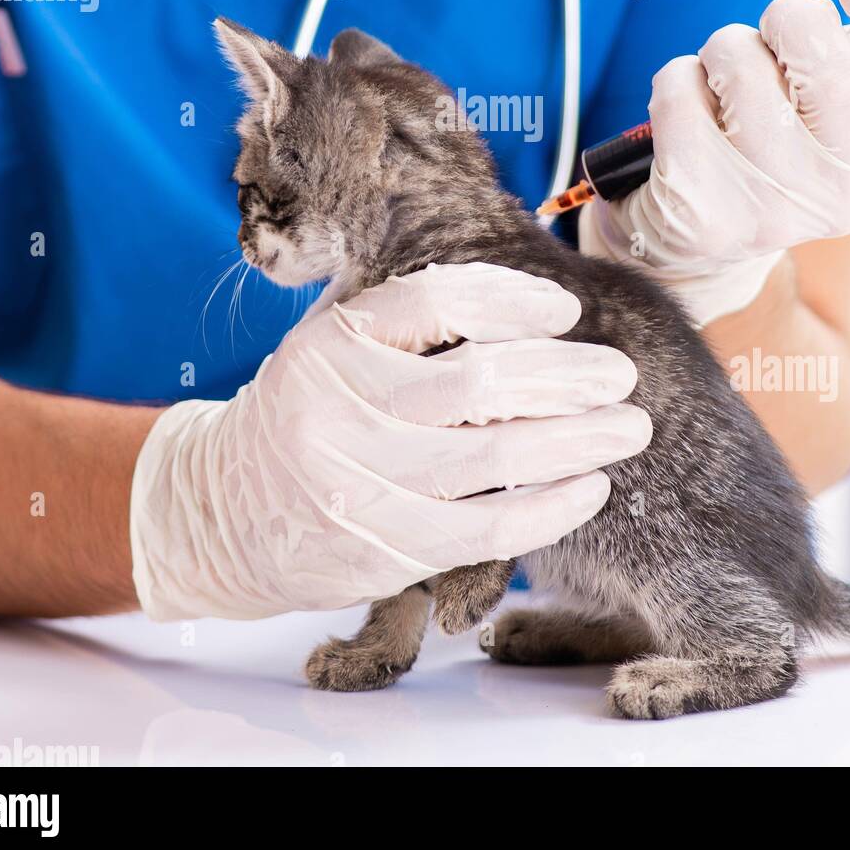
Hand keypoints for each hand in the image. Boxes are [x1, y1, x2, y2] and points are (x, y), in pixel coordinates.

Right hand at [129, 263, 648, 617]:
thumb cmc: (305, 413)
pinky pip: (487, 529)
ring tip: (629, 426)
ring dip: (578, 440)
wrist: (221, 511)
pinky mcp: (384, 550)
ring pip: (493, 457)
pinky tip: (590, 487)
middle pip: (479, 383)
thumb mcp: (334, 348)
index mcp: (332, 345)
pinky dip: (550, 508)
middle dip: (567, 376)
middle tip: (619, 374)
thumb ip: (412, 325)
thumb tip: (532, 310)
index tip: (562, 310)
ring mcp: (362, 486)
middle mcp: (342, 410)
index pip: (436, 301)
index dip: (511, 300)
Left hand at [580, 0, 849, 325]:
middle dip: (789, 16)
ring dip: (726, 48)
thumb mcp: (841, 119)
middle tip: (776, 22)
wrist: (700, 244)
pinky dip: (677, 80)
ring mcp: (769, 206)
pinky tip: (689, 110)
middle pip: (825, 63)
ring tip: (726, 79)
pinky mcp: (700, 209)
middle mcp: (842, 192)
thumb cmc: (778, 150)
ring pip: (740, 65)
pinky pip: (679, 92)